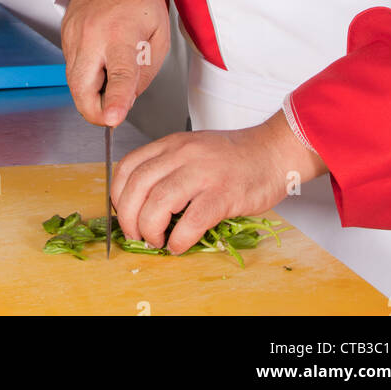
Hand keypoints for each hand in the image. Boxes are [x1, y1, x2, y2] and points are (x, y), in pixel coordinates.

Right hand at [60, 0, 169, 127]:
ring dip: (92, 92)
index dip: (115, 100)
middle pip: (82, 89)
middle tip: (113, 112)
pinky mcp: (64, 35)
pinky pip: (72, 68)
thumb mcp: (159, 35)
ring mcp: (73, 34)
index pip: (119, 75)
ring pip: (74, 83)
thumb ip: (144, 73)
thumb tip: (125, 101)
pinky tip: (102, 56)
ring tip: (113, 71)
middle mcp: (92, 34)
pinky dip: (87, 74)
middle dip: (95, 112)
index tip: (113, 118)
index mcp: (122, 33)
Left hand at [110, 111, 327, 253]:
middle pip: (137, 186)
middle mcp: (182, 154)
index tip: (122, 212)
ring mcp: (203, 173)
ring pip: (158, 202)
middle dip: (128, 217)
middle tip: (136, 234)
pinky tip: (179, 245)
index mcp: (172, 144)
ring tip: (156, 240)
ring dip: (150, 229)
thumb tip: (144, 204)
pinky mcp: (223, 194)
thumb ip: (169, 168)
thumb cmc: (234, 157)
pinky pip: (192, 220)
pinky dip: (180, 238)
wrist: (272, 152)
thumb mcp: (193, 150)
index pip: (129, 165)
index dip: (118, 193)